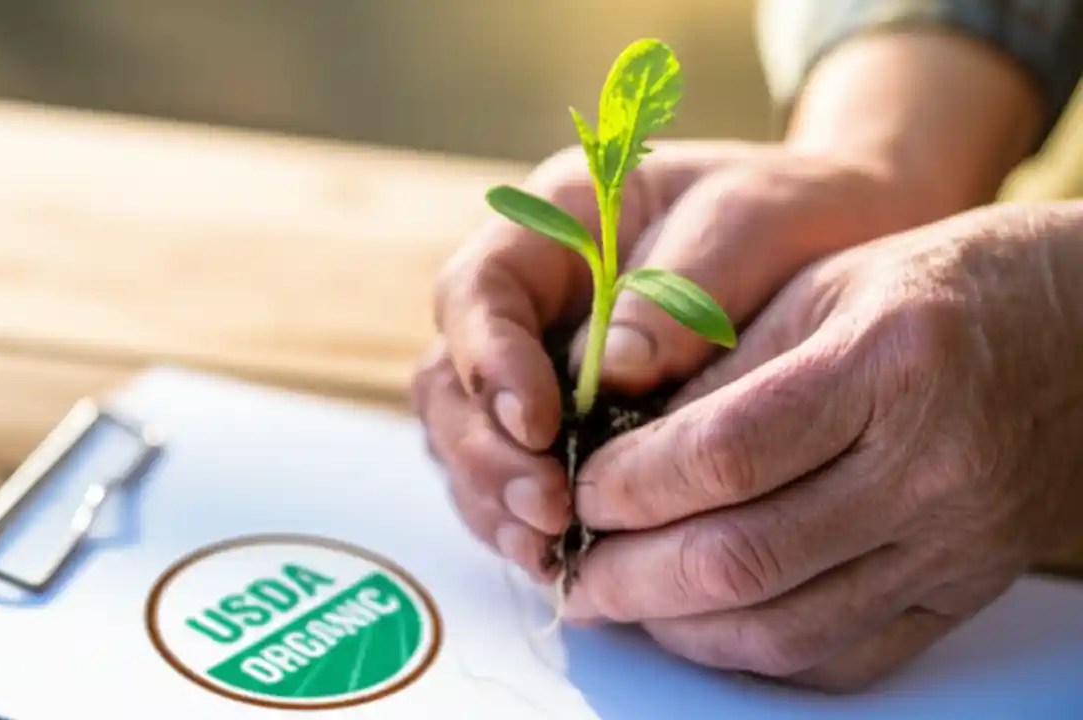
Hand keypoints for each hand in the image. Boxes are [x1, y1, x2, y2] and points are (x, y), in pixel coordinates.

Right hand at [412, 139, 942, 576]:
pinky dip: (529, 525)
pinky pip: (519, 482)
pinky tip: (567, 558)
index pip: (477, 291)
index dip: (490, 361)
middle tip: (548, 508)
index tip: (541, 422)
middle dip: (487, 452)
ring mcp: (538, 368)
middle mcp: (528, 302)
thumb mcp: (748, 222)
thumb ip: (678, 289)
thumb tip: (613, 374)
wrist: (842, 243)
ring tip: (553, 549)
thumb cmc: (791, 215)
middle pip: (453, 382)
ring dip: (497, 501)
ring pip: (471, 442)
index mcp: (551, 225)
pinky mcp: (567, 431)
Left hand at [565, 201, 1082, 689]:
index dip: (632, 484)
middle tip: (572, 568)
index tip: (580, 487)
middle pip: (746, 556)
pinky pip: (842, 656)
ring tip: (618, 600)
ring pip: (786, 626)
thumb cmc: (942, 289)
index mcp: (891, 362)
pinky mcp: (961, 592)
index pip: (727, 453)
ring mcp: (954, 543)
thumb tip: (617, 448)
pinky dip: (753, 653)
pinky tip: (700, 626)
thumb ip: (722, 366)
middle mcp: (931, 466)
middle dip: (631, 574)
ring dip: (678, 627)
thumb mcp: (825, 285)